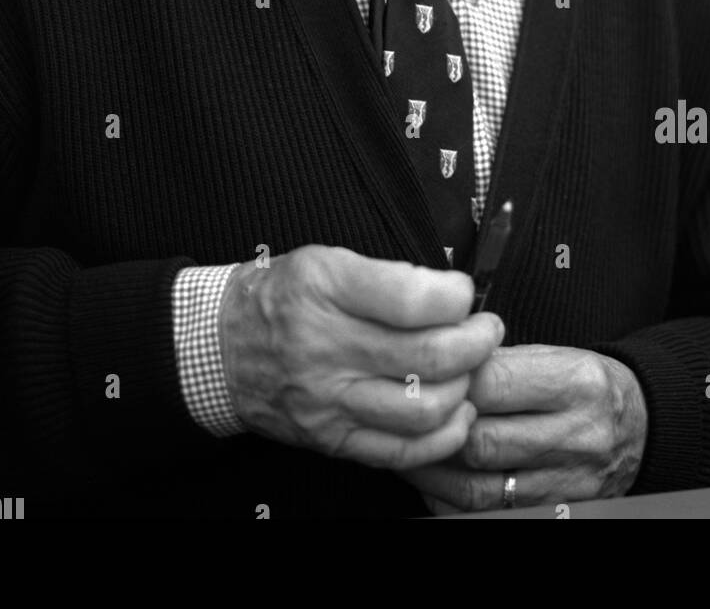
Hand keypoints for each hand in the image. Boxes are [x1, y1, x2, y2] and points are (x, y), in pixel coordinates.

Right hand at [218, 245, 503, 470]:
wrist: (222, 347)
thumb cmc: (282, 295)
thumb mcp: (325, 259)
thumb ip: (388, 276)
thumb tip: (453, 295)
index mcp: (324, 287)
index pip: (410, 298)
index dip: (455, 296)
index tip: (465, 292)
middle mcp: (324, 344)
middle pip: (428, 355)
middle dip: (477, 342)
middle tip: (488, 330)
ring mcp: (328, 399)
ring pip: (423, 409)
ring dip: (465, 390)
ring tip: (470, 371)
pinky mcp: (331, 437)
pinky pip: (400, 451)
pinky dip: (441, 437)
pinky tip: (453, 414)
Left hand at [400, 344, 647, 512]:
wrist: (639, 427)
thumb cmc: (587, 384)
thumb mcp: (558, 356)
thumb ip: (502, 362)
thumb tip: (442, 366)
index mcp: (576, 383)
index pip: (495, 383)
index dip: (448, 380)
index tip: (424, 374)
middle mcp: (576, 435)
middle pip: (482, 441)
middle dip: (433, 428)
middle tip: (404, 414)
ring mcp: (565, 480)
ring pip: (479, 486)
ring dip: (431, 469)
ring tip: (406, 448)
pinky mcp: (553, 508)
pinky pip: (487, 512)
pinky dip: (449, 500)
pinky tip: (432, 479)